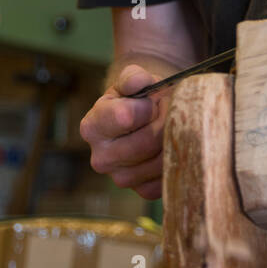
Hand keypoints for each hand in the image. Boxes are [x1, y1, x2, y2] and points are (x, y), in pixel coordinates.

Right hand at [79, 65, 169, 198]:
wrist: (146, 117)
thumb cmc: (138, 97)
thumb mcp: (133, 80)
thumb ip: (134, 77)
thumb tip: (138, 82)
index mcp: (92, 126)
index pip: (125, 117)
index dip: (147, 106)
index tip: (151, 101)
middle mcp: (100, 157)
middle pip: (146, 142)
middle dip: (164, 122)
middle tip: (167, 113)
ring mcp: (120, 177)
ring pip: (158, 162)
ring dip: (172, 140)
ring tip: (169, 127)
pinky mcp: (141, 190)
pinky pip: (166, 178)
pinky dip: (174, 161)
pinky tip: (170, 147)